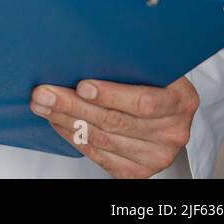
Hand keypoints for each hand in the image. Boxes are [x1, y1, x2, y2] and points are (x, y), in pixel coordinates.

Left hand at [31, 76, 198, 177]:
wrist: (163, 110)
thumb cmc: (149, 80)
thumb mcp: (149, 65)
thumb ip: (127, 61)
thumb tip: (81, 52)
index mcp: (181, 100)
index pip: (144, 102)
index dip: (111, 95)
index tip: (82, 85)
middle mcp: (173, 131)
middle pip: (115, 121)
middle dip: (73, 105)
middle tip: (44, 93)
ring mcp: (158, 155)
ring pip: (103, 139)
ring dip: (66, 121)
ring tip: (43, 105)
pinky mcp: (139, 171)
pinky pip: (100, 156)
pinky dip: (75, 138)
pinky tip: (58, 123)